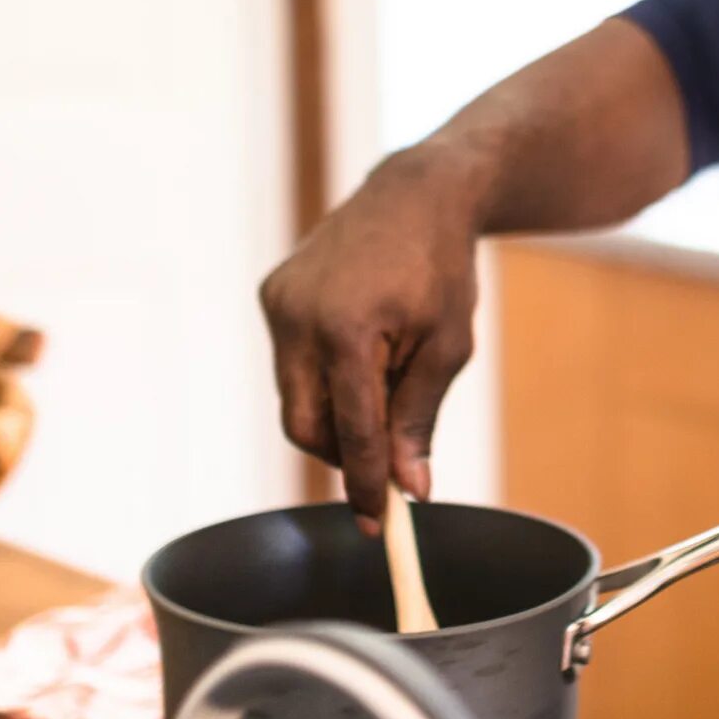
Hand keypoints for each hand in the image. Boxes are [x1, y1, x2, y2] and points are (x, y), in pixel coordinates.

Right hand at [258, 150, 480, 522]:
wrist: (414, 194)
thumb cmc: (440, 269)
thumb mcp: (447, 347)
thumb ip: (419, 418)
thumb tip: (409, 488)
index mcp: (345, 329)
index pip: (351, 430)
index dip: (365, 483)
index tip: (379, 524)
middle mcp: (297, 316)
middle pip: (306, 426)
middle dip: (345, 455)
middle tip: (387, 464)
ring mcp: (278, 304)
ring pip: (295, 399)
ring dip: (335, 416)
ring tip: (386, 387)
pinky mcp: (272, 295)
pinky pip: (290, 364)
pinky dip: (324, 379)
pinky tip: (363, 353)